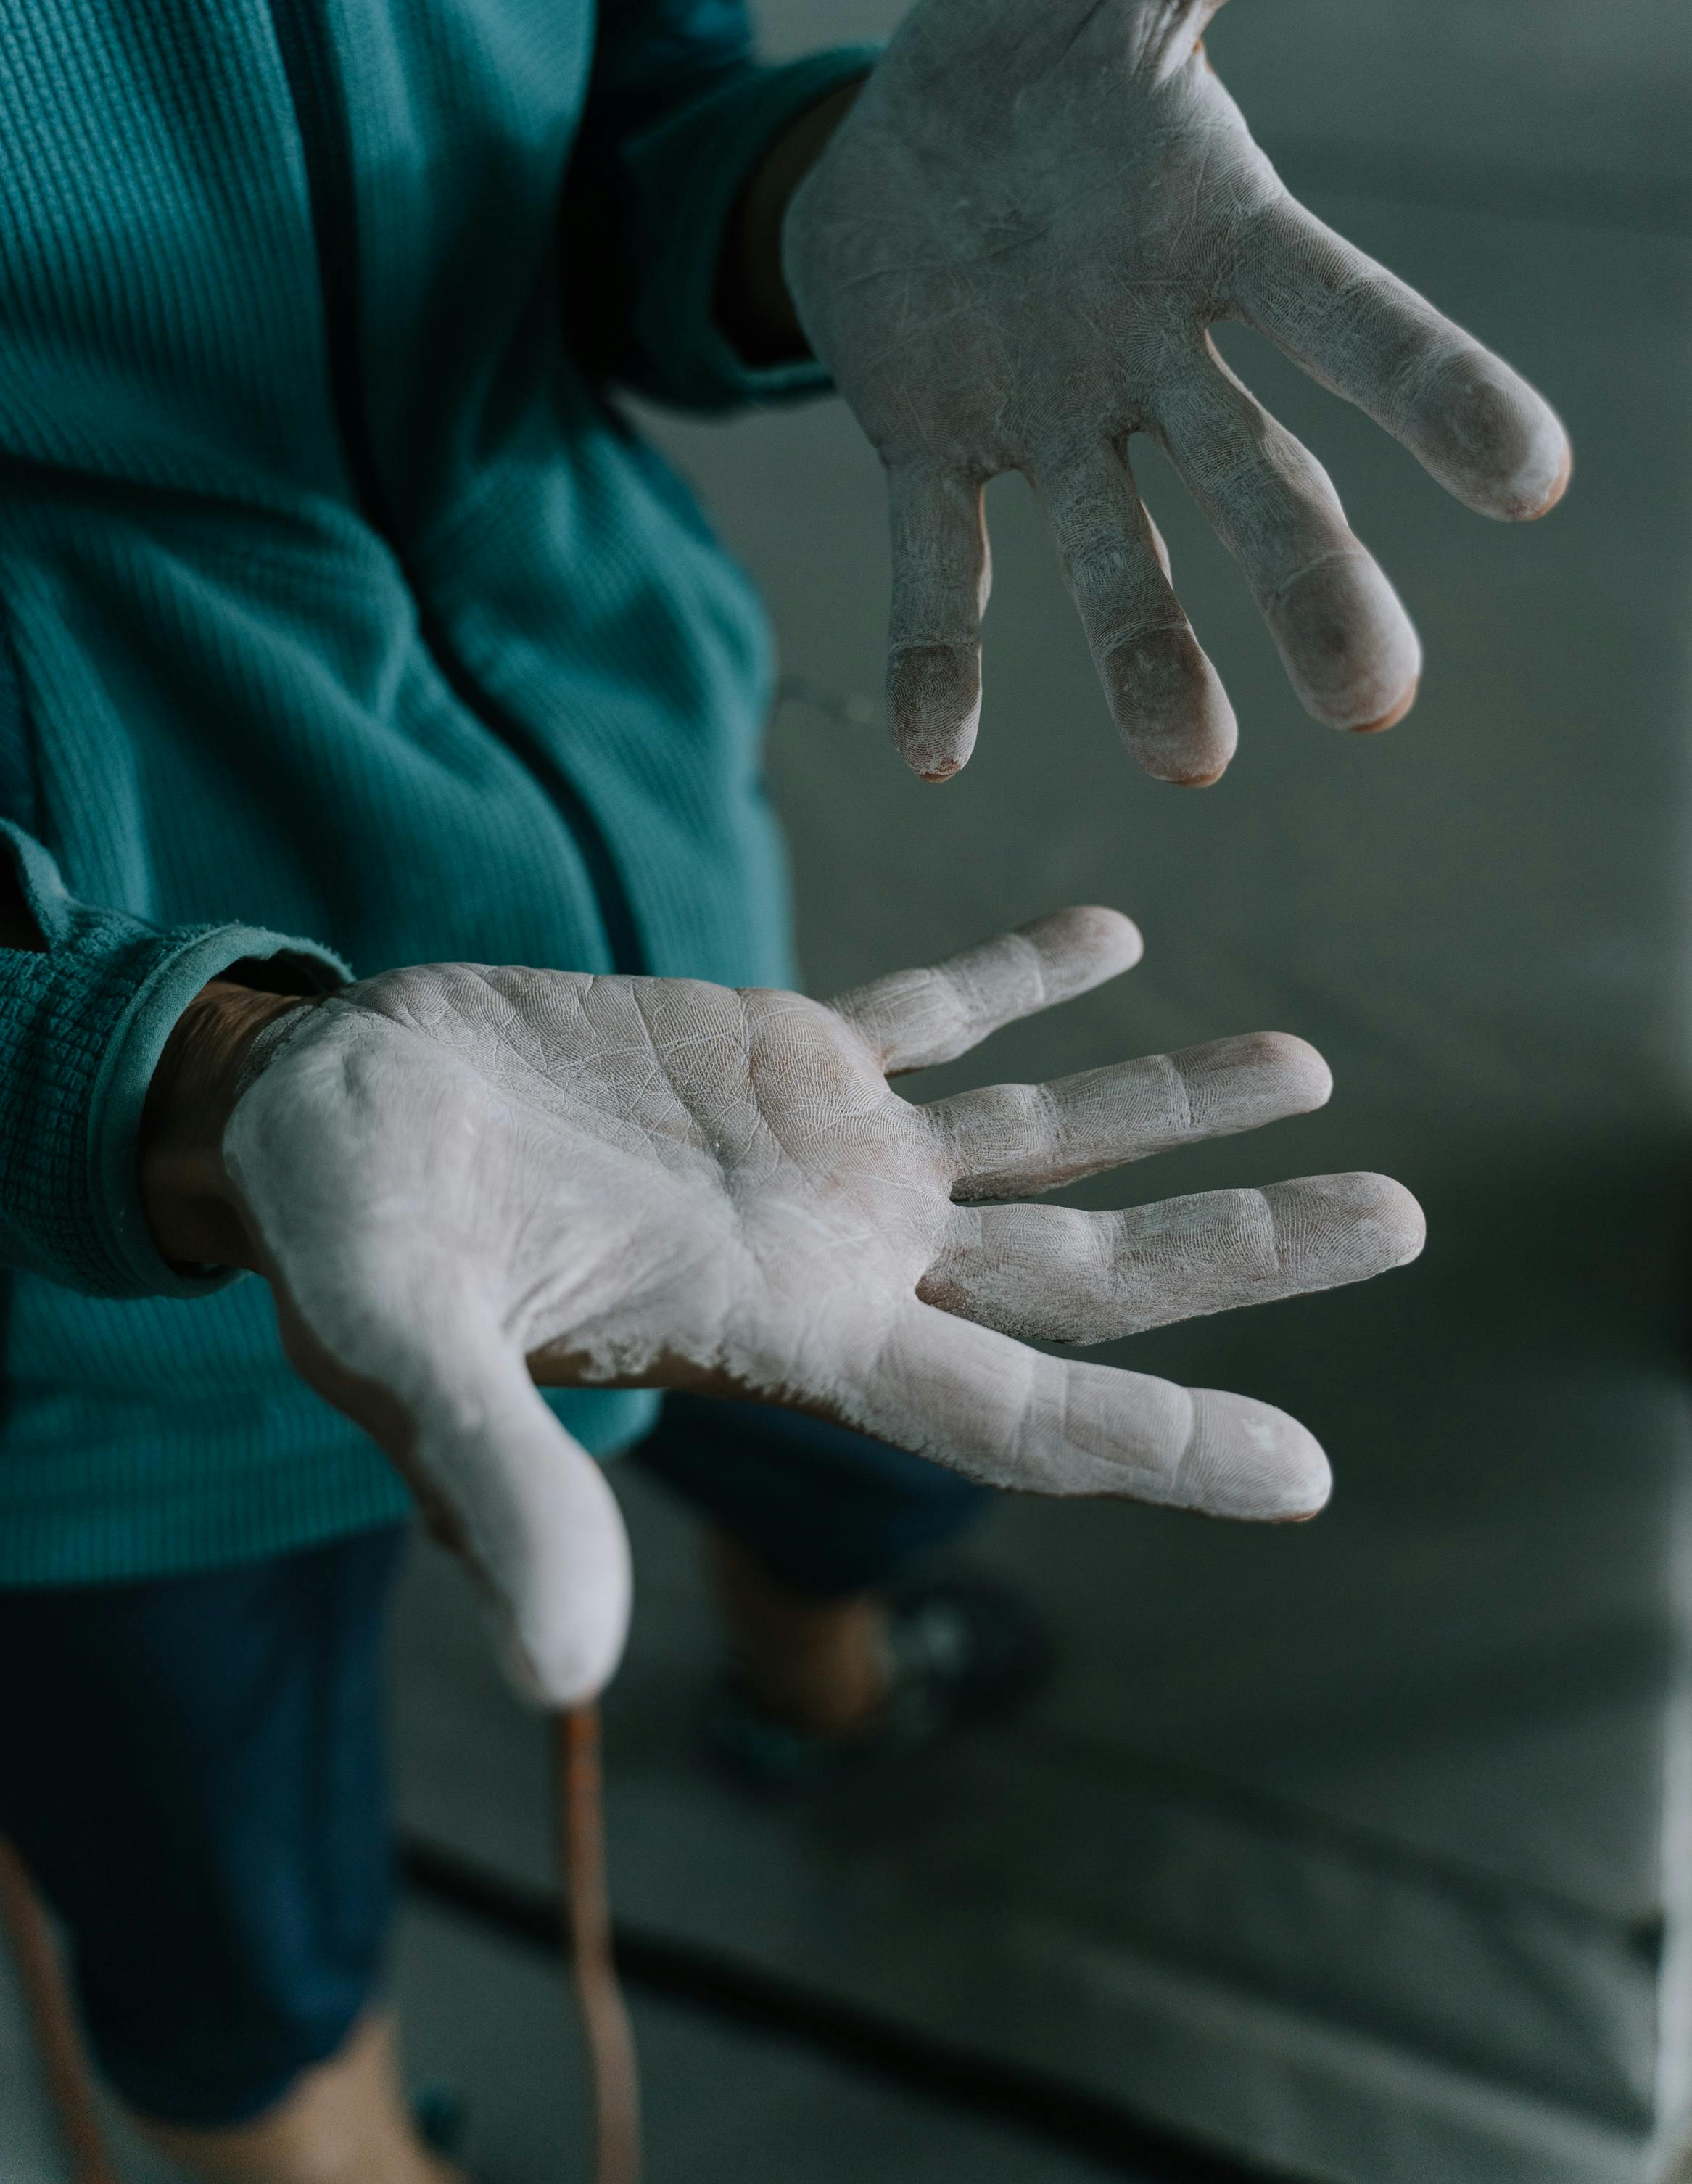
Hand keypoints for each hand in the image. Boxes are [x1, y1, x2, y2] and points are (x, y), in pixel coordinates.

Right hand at [213, 911, 1422, 1705]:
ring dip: (1172, 1105)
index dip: (1159, 1449)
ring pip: (1038, 1138)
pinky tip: (1113, 936)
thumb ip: (501, 1484)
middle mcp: (835, 1250)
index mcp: (778, 1331)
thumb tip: (561, 1673)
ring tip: (1307, 1062)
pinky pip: (932, 1010)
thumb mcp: (403, 1347)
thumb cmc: (346, 1232)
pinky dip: (1020, 976)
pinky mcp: (773, 1046)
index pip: (1006, 1413)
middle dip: (1241, 1247)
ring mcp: (817, 1148)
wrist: (312, 1103)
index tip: (1305, 1472)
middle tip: (1402, 1213)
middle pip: (1082, 1271)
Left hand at [782, 0, 1569, 786]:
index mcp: (1221, 239)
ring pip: (1114, 557)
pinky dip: (939, 657)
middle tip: (1375, 697)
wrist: (886, 124)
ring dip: (1150, 656)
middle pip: (1255, 483)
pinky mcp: (933, 453)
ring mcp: (1047, 421)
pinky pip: (941, 567)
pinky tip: (932, 748)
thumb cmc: (1042, 41)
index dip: (1435, 392)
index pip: (1349, 322)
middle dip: (1311, 585)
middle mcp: (1154, 359)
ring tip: (1192, 757)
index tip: (1530, 473)